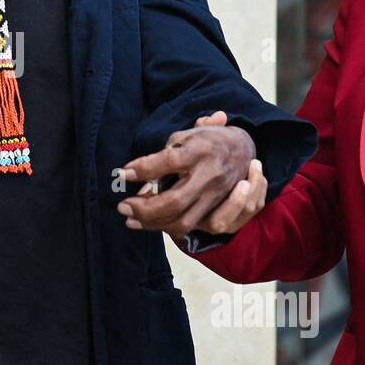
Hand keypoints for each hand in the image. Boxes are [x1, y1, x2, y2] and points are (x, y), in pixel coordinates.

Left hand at [115, 113, 265, 238]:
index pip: (169, 161)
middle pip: (175, 200)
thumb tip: (136, 176)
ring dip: (153, 224)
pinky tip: (150, 224)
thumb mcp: (184, 136)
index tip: (123, 173)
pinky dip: (167, 228)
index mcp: (199, 150)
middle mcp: (208, 176)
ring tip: (131, 220)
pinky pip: (190, 227)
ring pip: (183, 221)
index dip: (144, 169)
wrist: (242, 149)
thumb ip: (161, 156)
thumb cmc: (206, 141)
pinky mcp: (215, 209)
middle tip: (122, 207)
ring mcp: (213, 196)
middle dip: (145, 209)